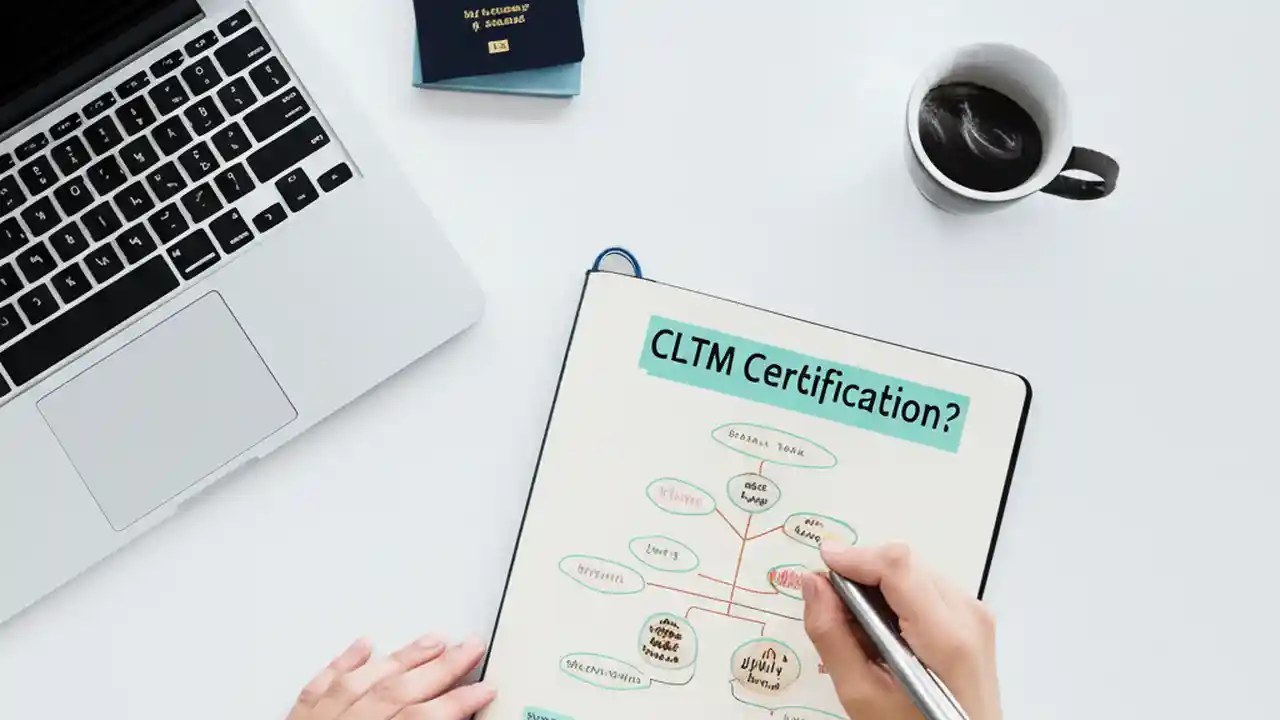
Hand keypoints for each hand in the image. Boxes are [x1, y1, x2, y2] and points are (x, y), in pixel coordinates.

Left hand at [287, 635, 495, 719]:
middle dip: (440, 667)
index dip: (458, 703)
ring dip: (401, 657)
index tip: (484, 690)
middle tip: (471, 648)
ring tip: (432, 640)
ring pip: (363, 680)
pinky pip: (321, 685)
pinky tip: (363, 647)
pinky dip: (344, 663)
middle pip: (398, 691)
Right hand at [801, 543, 1001, 719]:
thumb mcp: (862, 695)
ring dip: (878, 584)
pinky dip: (897, 596)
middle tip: (833, 606)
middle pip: (905, 563)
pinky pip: (927, 585)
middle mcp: (968, 615)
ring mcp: (975, 613)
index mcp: (945, 638)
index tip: (822, 566)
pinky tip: (885, 630)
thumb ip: (832, 636)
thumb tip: (812, 583)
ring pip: (914, 570)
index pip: (898, 566)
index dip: (855, 556)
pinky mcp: (974, 617)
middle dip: (862, 572)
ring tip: (861, 627)